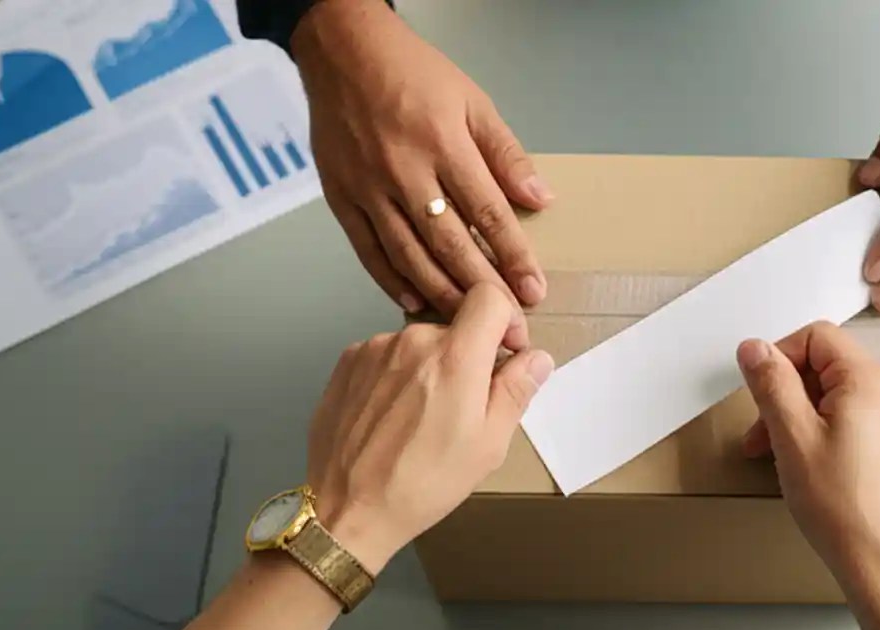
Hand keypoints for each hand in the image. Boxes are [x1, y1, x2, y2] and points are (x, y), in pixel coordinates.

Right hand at [293, 0, 553, 348]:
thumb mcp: (472, 101)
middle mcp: (404, 171)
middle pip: (450, 245)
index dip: (513, 256)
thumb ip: (505, 154)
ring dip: (443, 295)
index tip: (534, 289)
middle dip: (485, 292)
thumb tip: (539, 198)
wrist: (342, 50)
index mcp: (443, 143)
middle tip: (510, 328)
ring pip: (409, 256)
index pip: (487, 212)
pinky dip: (391, 281)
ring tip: (469, 327)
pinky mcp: (340, 197)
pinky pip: (368, 251)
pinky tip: (415, 302)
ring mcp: (368, 188)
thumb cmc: (412, 72)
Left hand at [305, 285, 553, 572]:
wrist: (347, 509)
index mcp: (454, 358)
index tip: (507, 351)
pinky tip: (394, 417)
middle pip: (456, 327)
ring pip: (420, 343)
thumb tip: (536, 358)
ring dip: (431, 369)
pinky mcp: (348, 363)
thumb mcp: (488, 445)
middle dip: (469, 358)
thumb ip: (516, 391)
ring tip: (422, 420)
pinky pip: (388, 355)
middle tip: (464, 408)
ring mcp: (374, 349)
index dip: (507, 319)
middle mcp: (412, 340)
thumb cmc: (421, 484)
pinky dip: (398, 376)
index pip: (489, 297)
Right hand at [735, 323, 879, 581]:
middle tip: (760, 438)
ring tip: (784, 460)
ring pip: (846, 401)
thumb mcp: (792, 439)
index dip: (781, 357)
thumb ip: (772, 385)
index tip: (758, 394)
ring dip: (807, 419)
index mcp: (870, 382)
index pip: (819, 337)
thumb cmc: (839, 507)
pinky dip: (834, 436)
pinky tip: (819, 473)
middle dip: (790, 395)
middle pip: (832, 370)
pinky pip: (865, 426)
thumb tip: (754, 346)